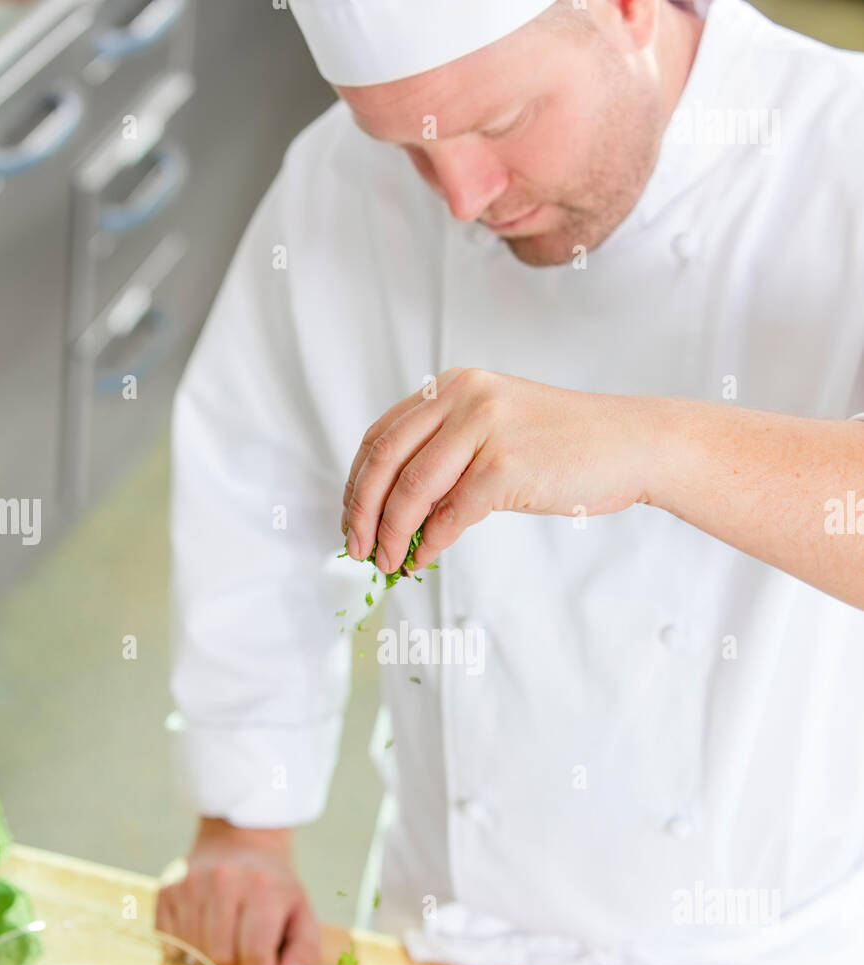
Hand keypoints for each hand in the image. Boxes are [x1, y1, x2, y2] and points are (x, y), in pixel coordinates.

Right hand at [156, 819, 319, 964]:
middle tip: (244, 950)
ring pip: (194, 952)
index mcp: (264, 888)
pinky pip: (169, 941)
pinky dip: (186, 947)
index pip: (255, 955)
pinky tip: (203, 930)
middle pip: (220, 958)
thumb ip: (304, 952)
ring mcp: (191, 884)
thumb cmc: (274, 889)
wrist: (241, 844)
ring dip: (210, 958)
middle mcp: (224, 881)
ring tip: (226, 938)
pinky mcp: (167, 890)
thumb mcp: (302, 915)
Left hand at [341, 368, 653, 572]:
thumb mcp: (495, 431)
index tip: (351, 518)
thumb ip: (447, 455)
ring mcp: (484, 429)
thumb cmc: (566, 444)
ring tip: (388, 560)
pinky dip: (429, 542)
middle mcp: (463, 398)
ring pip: (411, 490)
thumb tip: (396, 512)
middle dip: (361, 511)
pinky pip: (450, 514)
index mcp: (453, 387)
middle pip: (384, 461)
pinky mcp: (506, 466)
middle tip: (356, 548)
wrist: (630, 443)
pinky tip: (423, 558)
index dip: (356, 483)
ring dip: (392, 534)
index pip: (381, 436)